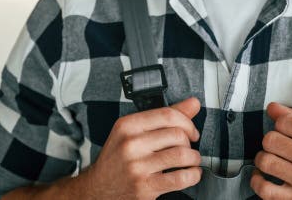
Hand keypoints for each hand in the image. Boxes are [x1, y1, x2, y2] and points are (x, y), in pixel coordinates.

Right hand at [82, 97, 202, 199]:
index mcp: (128, 125)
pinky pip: (180, 178)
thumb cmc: (118, 158)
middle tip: (189, 147)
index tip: (191, 130)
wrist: (98, 188)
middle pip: (177, 134)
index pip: (168, 115)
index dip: (187, 122)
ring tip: (191, 160)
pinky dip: (193, 175)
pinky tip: (191, 173)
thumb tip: (193, 103)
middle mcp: (131, 144)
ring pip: (181, 155)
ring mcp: (137, 167)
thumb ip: (164, 117)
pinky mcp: (144, 187)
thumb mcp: (133, 132)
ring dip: (194, 158)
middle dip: (190, 141)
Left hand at [250, 102, 291, 198]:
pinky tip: (262, 176)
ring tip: (270, 158)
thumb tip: (273, 108)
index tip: (282, 127)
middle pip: (271, 140)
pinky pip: (265, 189)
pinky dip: (258, 181)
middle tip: (277, 145)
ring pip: (265, 161)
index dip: (280, 123)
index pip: (284, 121)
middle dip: (271, 140)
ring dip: (264, 158)